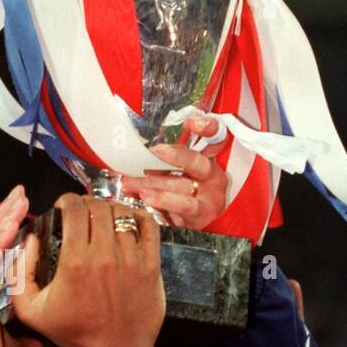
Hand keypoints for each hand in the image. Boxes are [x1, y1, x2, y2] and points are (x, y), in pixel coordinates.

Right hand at [11, 194, 163, 346]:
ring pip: (123, 214)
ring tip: (104, 216)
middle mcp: (105, 256)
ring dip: (111, 209)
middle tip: (83, 211)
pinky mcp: (151, 267)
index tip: (64, 205)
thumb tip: (29, 241)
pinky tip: (130, 220)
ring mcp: (131, 260)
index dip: (67, 200)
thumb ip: (20, 273)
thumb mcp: (30, 310)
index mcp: (75, 262)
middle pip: (98, 207)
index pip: (74, 210)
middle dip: (87, 203)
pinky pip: (150, 227)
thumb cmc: (76, 334)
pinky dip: (140, 217)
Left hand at [119, 114, 227, 228]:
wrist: (193, 224)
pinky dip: (163, 200)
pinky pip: (182, 206)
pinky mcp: (200, 215)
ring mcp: (210, 196)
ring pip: (181, 185)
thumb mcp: (171, 172)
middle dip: (175, 156)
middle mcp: (212, 175)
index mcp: (208, 158)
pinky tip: (146, 197)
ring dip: (153, 182)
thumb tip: (131, 154)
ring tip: (132, 181)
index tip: (193, 122)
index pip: (214, 137)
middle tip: (155, 152)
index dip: (207, 128)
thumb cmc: (178, 193)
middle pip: (196, 161)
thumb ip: (159, 161)